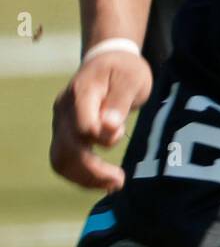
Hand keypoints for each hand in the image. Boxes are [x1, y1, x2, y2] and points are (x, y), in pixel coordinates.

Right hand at [50, 52, 152, 191]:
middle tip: (120, 180)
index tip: (121, 133)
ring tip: (113, 185)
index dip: (100, 138)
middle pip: (68, 148)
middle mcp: (65, 110)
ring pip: (61, 159)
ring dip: (84, 178)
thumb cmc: (124, 69)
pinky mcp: (64, 133)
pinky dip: (81, 175)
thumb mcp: (132, 78)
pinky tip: (103, 183)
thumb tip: (110, 128)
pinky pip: (64, 160)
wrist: (108, 60)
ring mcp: (61, 123)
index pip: (82, 125)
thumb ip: (120, 102)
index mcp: (82, 92)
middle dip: (93, 169)